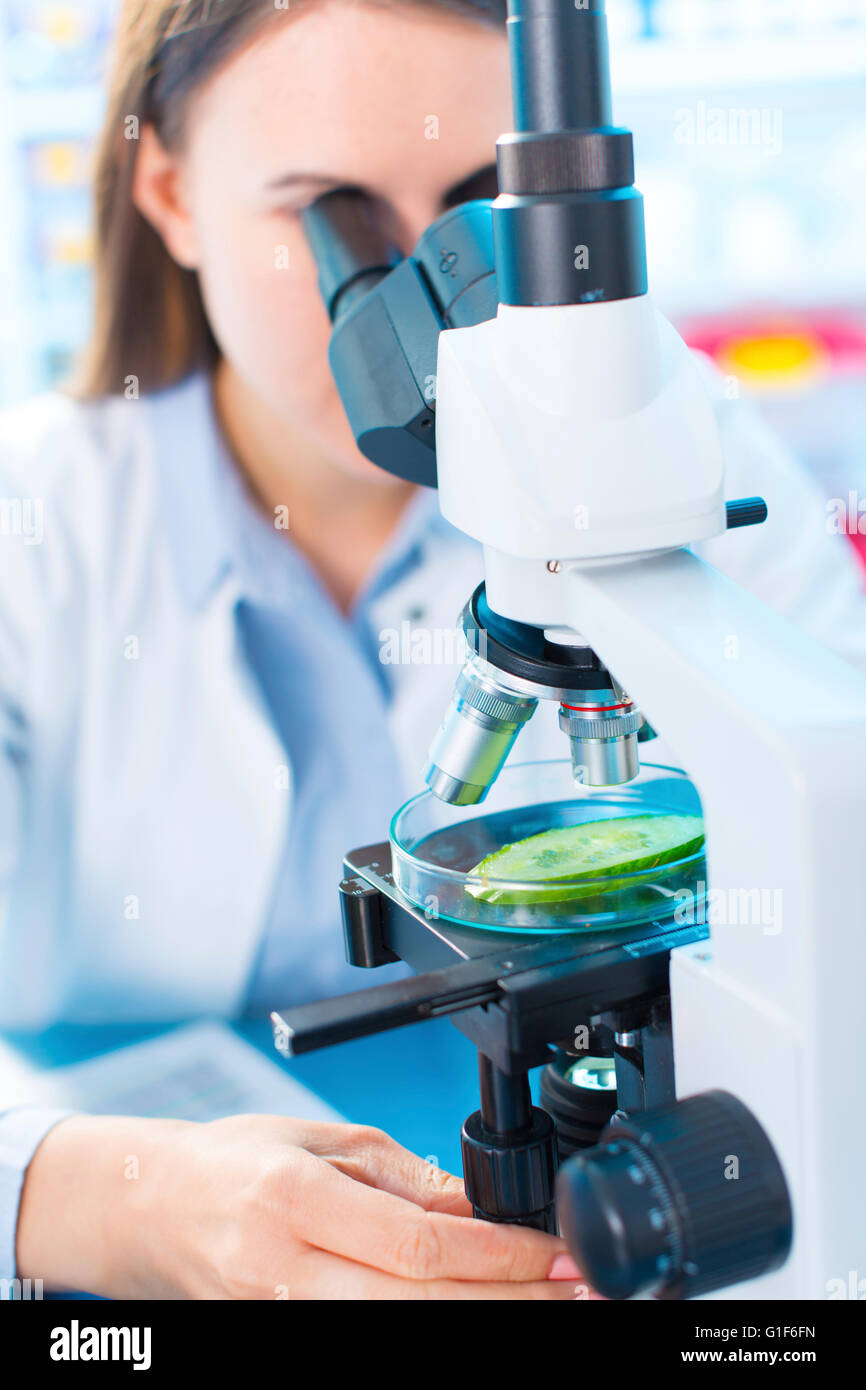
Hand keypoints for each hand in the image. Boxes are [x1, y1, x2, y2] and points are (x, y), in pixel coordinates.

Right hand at [17, 1113, 595, 1299]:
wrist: (150, 1210)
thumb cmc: (232, 1162)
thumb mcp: (318, 1142)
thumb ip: (400, 1179)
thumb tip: (477, 1207)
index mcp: (296, 1202)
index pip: (418, 1246)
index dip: (499, 1257)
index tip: (557, 1256)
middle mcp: (286, 1271)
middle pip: (420, 1308)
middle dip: (511, 1304)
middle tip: (580, 1295)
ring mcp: (280, 1316)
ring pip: (400, 1336)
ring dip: (483, 1323)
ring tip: (547, 1310)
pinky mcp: (283, 1339)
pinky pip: (370, 1341)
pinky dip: (433, 1328)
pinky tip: (480, 1313)